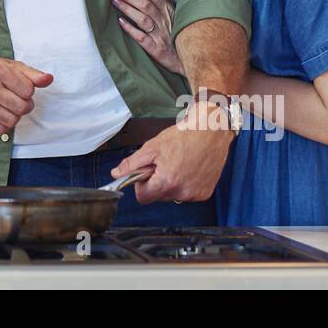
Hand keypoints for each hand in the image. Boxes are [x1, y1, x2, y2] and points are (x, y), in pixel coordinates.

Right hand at [0, 51, 52, 134]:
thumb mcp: (12, 66)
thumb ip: (32, 74)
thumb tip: (49, 79)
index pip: (28, 91)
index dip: (29, 91)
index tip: (22, 88)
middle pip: (21, 108)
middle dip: (25, 105)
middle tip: (18, 99)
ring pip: (11, 120)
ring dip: (15, 115)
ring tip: (10, 106)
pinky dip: (4, 124)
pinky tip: (1, 113)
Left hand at [109, 104, 231, 203]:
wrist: (211, 130)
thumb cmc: (184, 135)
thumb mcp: (152, 147)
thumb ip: (132, 164)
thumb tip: (116, 174)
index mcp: (167, 182)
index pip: (143, 197)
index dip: (141, 184)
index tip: (146, 172)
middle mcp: (183, 193)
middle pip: (158, 197)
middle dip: (156, 182)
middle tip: (164, 163)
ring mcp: (195, 195)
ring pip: (172, 196)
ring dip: (171, 183)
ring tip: (178, 164)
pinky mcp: (205, 193)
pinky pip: (187, 194)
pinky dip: (185, 184)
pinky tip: (189, 168)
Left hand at [112, 0, 183, 75]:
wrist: (195, 57)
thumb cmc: (182, 34)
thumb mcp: (180, 16)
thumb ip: (169, 2)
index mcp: (170, 10)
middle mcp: (165, 21)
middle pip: (145, 4)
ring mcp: (160, 35)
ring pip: (142, 19)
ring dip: (127, 8)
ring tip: (115, 1)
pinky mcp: (157, 50)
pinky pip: (142, 38)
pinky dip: (131, 29)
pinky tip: (121, 22)